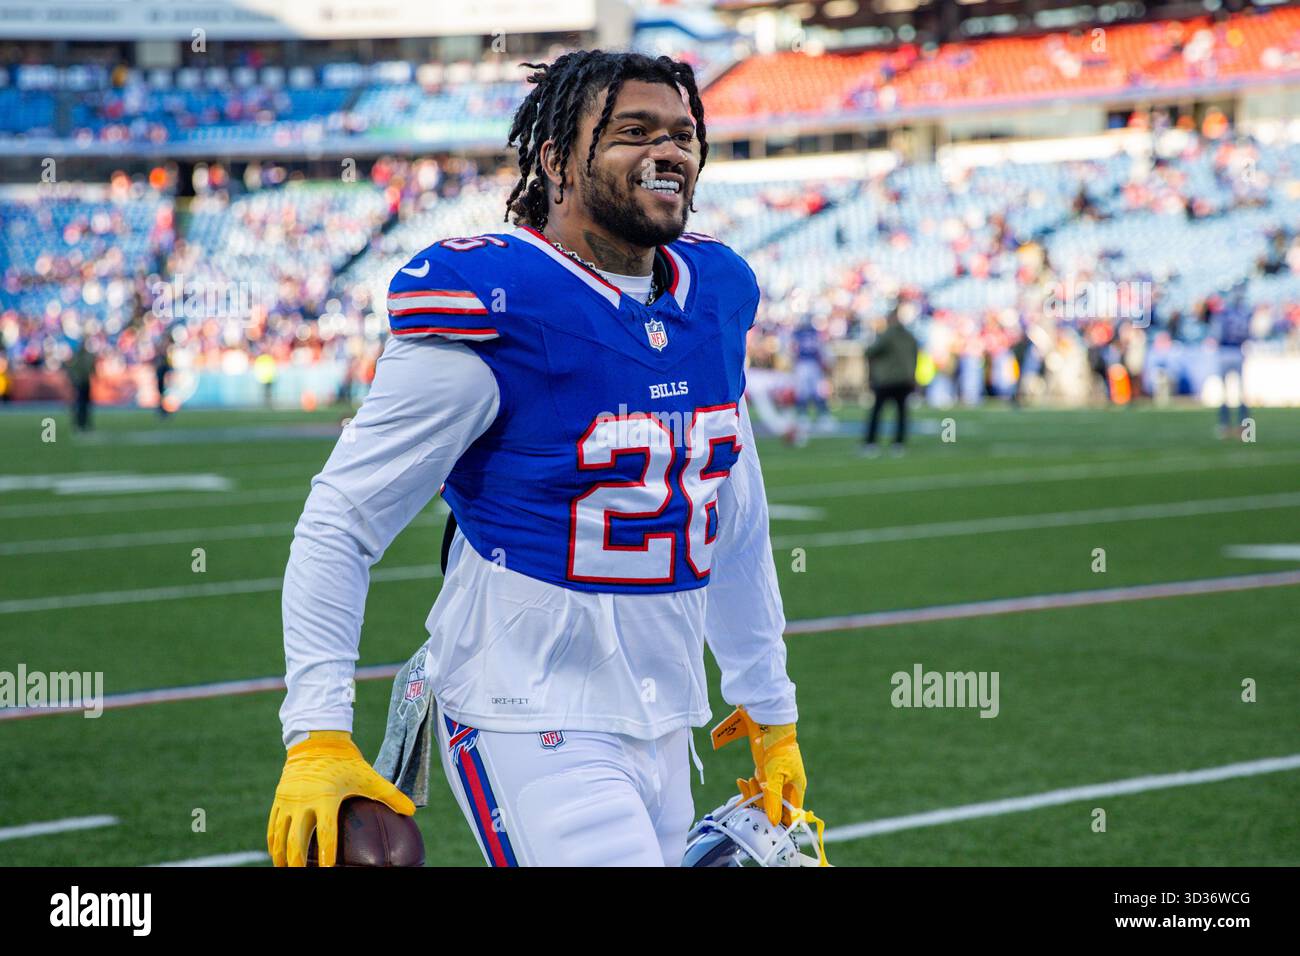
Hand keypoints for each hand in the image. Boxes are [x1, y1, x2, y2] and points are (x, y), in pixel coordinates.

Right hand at [267, 730, 414, 866]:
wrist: (318, 739)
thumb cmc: (346, 760)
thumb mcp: (368, 776)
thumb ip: (389, 794)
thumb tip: (411, 811)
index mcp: (325, 797)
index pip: (325, 832)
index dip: (326, 853)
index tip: (327, 868)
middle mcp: (303, 800)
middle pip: (296, 839)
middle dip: (297, 862)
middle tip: (301, 875)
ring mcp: (287, 799)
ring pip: (280, 835)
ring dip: (281, 856)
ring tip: (285, 869)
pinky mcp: (279, 797)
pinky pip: (272, 824)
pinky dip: (273, 841)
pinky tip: (276, 854)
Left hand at [711, 707, 806, 825]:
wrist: (767, 724)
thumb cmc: (776, 748)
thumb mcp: (774, 776)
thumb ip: (773, 799)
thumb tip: (774, 822)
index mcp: (796, 786)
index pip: (792, 812)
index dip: (781, 819)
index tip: (767, 823)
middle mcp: (788, 785)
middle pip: (775, 806)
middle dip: (761, 803)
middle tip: (750, 795)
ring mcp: (776, 779)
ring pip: (764, 797)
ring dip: (753, 793)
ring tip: (744, 783)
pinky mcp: (765, 773)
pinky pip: (758, 787)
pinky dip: (749, 788)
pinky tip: (741, 783)